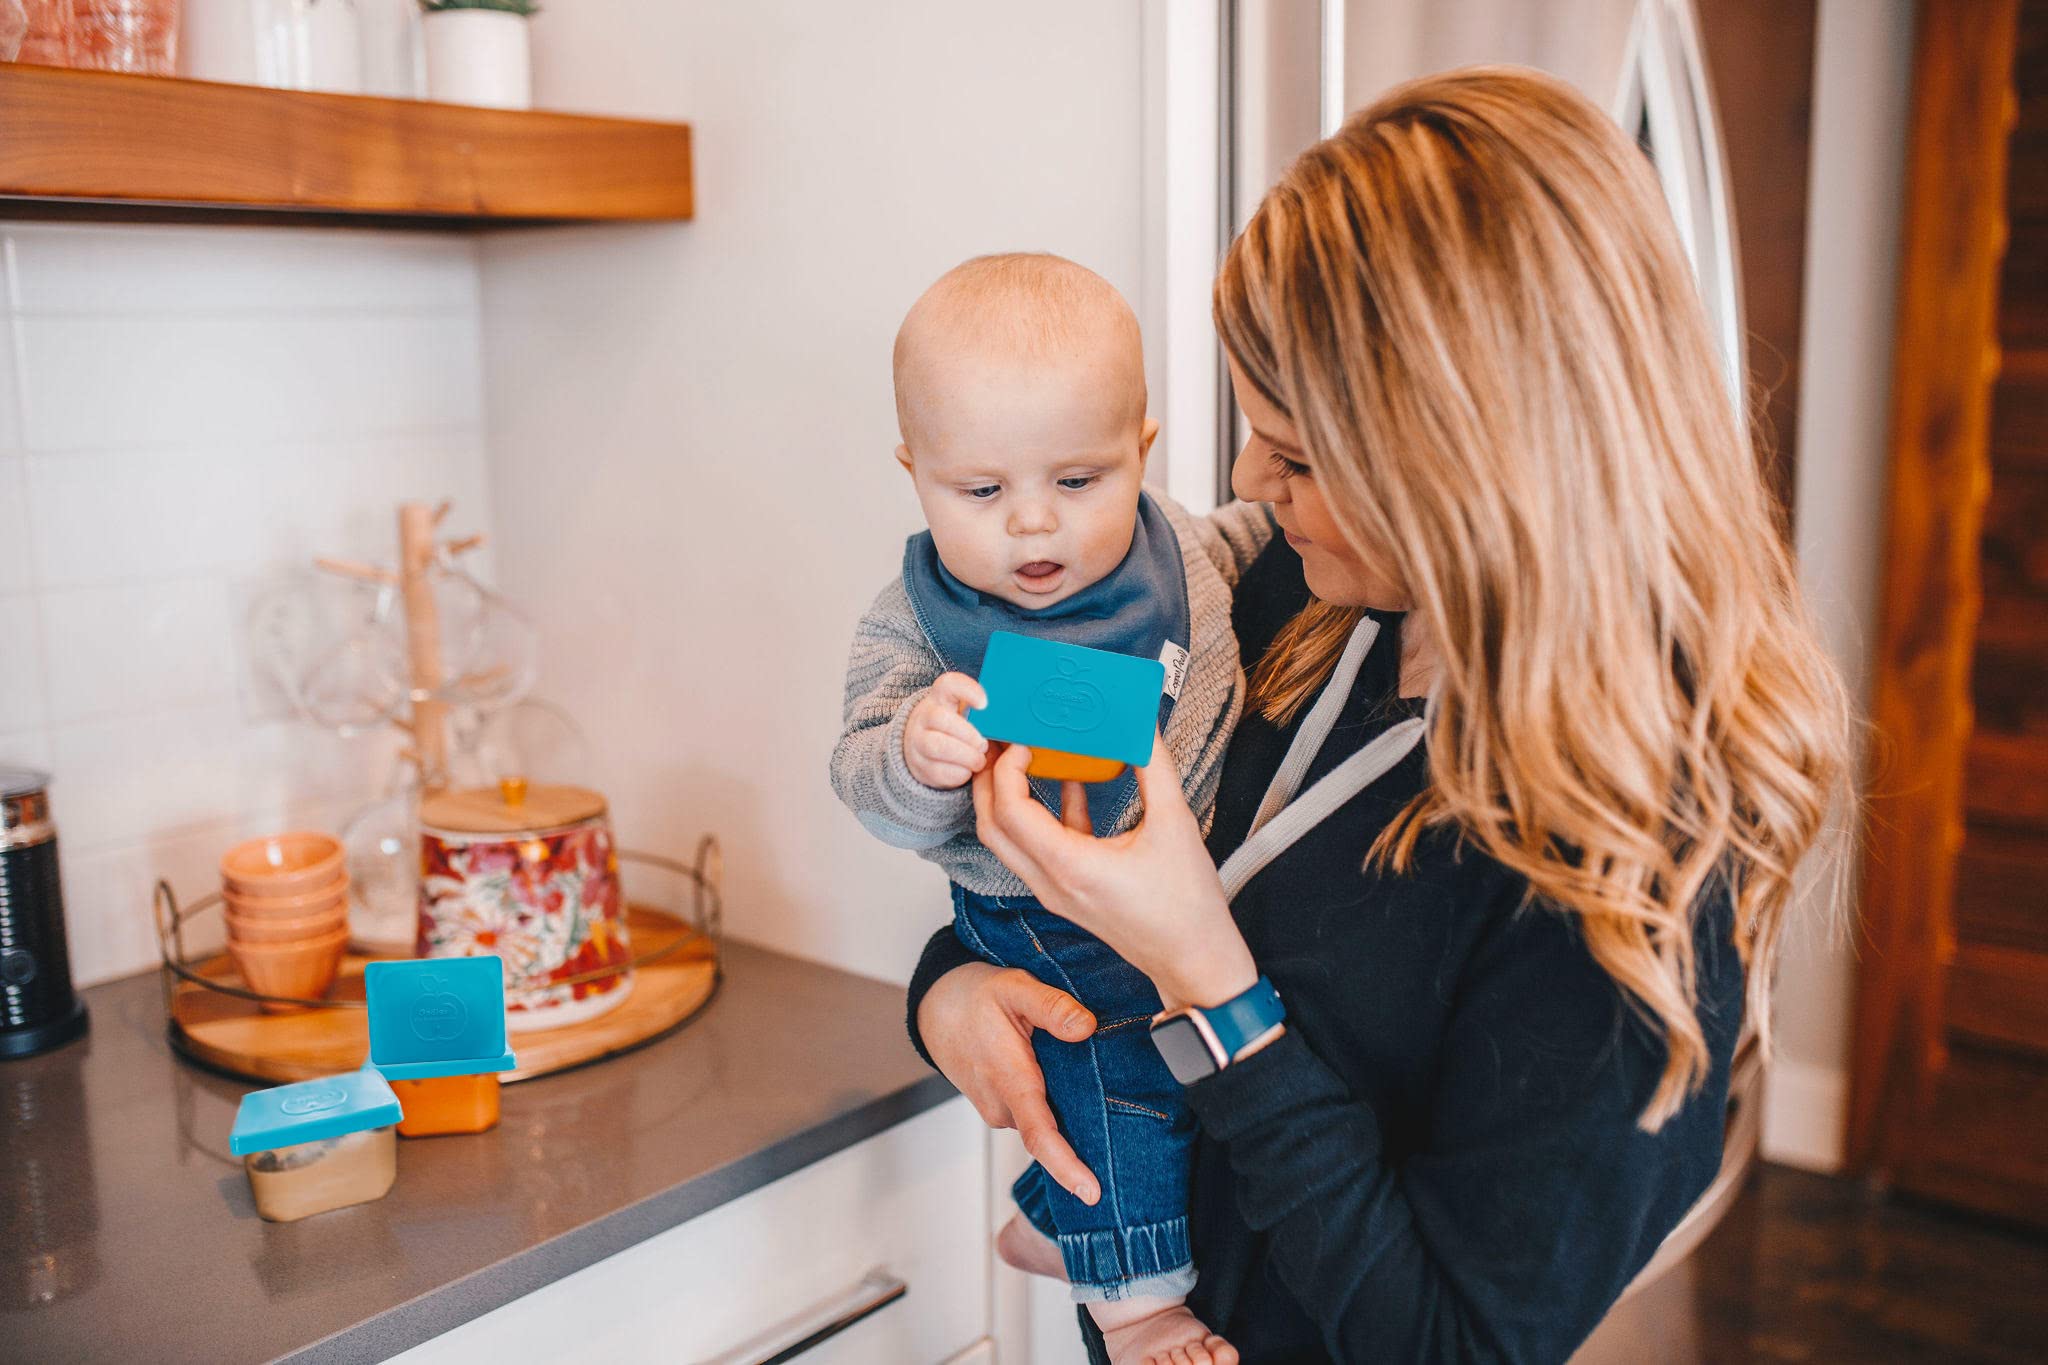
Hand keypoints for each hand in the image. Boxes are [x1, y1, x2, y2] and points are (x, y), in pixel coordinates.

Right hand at [903, 672, 988, 788]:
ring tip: (978, 760)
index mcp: (941, 697)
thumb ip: (986, 714)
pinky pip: (938, 771)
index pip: (949, 684)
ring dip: (965, 756)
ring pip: (937, 747)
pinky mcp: (920, 765)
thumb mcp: (968, 713)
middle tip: (983, 744)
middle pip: (940, 718)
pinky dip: (958, 773)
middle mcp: (925, 716)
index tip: (985, 704)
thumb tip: (1014, 721)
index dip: (967, 691)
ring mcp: (918, 741)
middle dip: (968, 734)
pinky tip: (967, 770)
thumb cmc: (957, 727)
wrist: (926, 748)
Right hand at [918, 961, 1102, 1204]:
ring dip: (1068, 1114)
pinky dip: (1053, 1105)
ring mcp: (999, 1109)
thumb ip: (1052, 1006)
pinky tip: (1071, 1087)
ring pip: (1044, 1122)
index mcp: (1009, 1080)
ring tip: (1100, 1090)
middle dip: (1085, 1137)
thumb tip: (1086, 1027)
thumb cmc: (972, 997)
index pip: (1040, 1135)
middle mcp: (1002, 1104)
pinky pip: (1033, 1114)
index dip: (1066, 1168)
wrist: (935, 1008)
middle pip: (1051, 1134)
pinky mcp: (1001, 1106)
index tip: (1091, 1193)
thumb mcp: (1014, 987)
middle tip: (1125, 1127)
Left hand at [973, 734, 1259, 1011]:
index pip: (1010, 811)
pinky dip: (1043, 814)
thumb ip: (1154, 768)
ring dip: (1007, 797)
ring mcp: (1056, 891)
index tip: (1023, 740)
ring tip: (1023, 755)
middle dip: (987, 780)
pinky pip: (1039, 848)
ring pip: (1009, 840)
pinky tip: (1069, 783)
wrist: (1195, 961)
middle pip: (992, 827)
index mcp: (1070, 866)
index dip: (1006, 769)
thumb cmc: (1187, 907)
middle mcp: (1052, 882)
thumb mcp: (1175, 824)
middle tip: (1000, 741)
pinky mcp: (1068, 892)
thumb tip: (1140, 727)